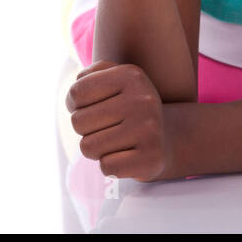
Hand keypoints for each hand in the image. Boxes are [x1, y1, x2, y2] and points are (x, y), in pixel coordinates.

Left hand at [66, 60, 173, 181]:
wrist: (165, 139)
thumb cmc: (128, 110)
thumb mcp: (115, 82)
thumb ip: (91, 74)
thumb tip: (78, 84)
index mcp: (131, 75)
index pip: (77, 93)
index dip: (75, 106)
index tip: (94, 109)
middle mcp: (142, 100)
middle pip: (78, 121)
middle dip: (86, 130)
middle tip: (108, 129)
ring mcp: (149, 129)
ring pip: (88, 147)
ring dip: (97, 149)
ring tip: (116, 142)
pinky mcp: (151, 157)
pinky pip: (106, 167)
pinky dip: (110, 166)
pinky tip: (126, 157)